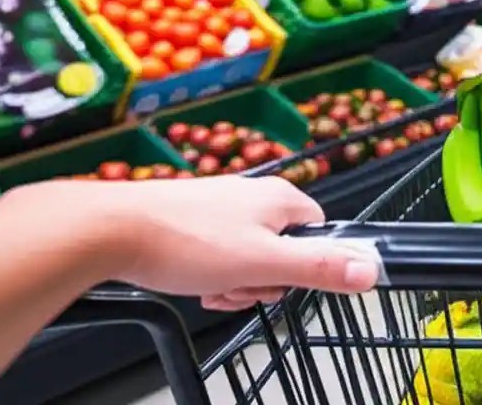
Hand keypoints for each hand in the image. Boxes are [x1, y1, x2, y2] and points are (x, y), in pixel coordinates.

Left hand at [16, 176, 379, 311]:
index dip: (302, 267)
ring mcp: (222, 204)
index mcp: (281, 198)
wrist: (111, 229)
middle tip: (237, 286)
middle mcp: (254, 195)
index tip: (277, 281)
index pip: (319, 234)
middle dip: (261, 279)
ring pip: (248, 254)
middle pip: (283, 249)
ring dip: (234, 280)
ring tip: (209, 286)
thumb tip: (369, 269)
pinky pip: (218, 252)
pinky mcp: (194, 217)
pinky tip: (191, 280)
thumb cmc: (184, 242)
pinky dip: (209, 272)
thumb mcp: (263, 263)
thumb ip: (318, 267)